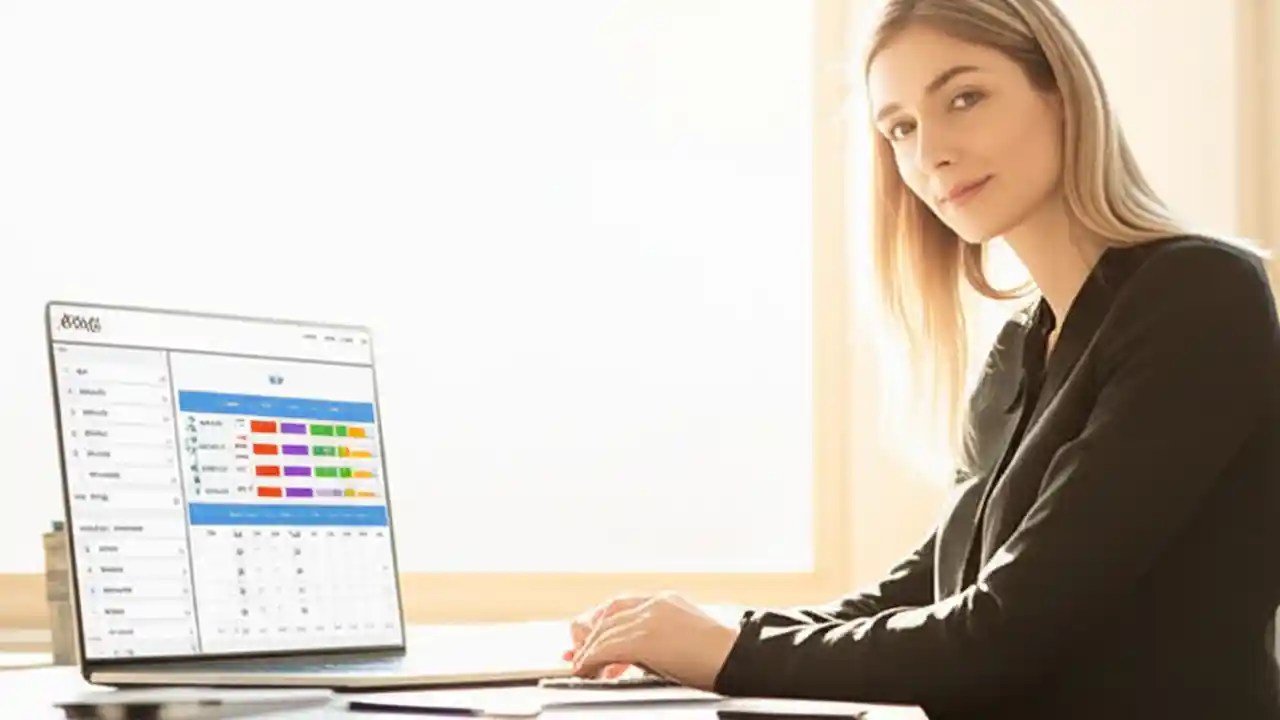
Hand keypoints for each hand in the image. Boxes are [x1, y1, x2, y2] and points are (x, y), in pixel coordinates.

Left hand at [571, 591, 739, 690]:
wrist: (738, 659)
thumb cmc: (719, 657)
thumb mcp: (686, 638)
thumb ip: (658, 639)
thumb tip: (631, 657)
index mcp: (666, 601)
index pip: (621, 605)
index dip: (599, 622)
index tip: (587, 639)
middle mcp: (655, 604)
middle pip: (608, 614)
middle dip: (588, 635)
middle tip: (575, 656)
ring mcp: (650, 618)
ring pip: (604, 631)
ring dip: (588, 651)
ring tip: (581, 668)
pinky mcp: (646, 637)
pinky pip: (607, 646)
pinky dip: (591, 659)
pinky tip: (587, 670)